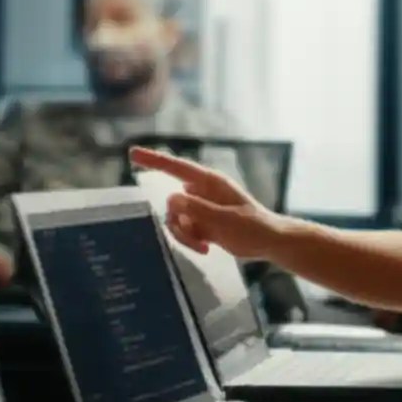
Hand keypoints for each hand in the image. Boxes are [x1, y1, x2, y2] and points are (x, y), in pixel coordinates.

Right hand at [130, 146, 275, 258]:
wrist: (268, 242)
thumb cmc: (253, 227)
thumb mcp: (225, 219)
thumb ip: (198, 209)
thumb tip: (171, 199)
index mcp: (210, 182)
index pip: (176, 168)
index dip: (154, 160)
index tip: (132, 154)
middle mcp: (202, 192)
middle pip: (172, 202)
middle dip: (178, 223)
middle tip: (194, 236)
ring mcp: (202, 208)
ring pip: (176, 219)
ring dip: (184, 235)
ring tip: (204, 245)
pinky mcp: (202, 222)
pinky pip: (184, 230)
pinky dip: (190, 241)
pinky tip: (207, 248)